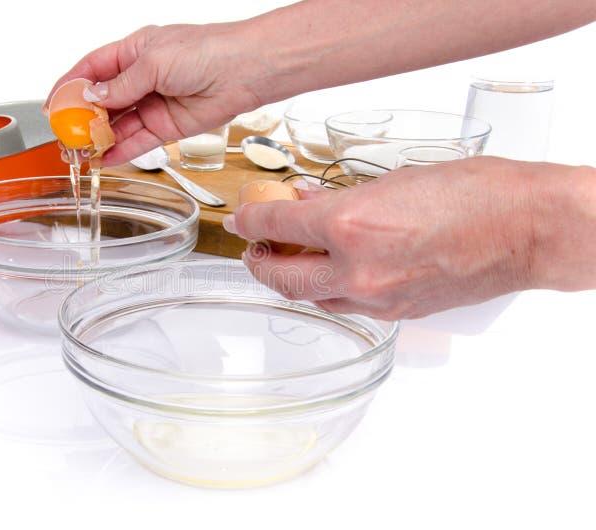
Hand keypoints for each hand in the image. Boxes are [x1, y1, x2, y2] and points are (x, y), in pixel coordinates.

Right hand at [44, 23, 268, 165]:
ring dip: (100, 138)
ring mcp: (154, 103)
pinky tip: (106, 158)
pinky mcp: (168, 126)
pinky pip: (138, 141)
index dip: (70, 86)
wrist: (244, 72)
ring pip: (119, 124)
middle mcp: (142, 78)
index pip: (92, 69)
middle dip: (83, 118)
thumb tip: (92, 98)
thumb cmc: (206, 51)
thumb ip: (121, 85)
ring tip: (82, 151)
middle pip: (103, 100)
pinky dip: (121, 150)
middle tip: (66, 135)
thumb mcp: (154, 62)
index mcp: (135, 51)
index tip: (53, 105)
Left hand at [223, 157, 550, 319]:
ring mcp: (378, 298)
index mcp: (351, 225)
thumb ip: (342, 197)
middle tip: (254, 252)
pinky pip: (348, 308)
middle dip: (259, 264)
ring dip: (294, 282)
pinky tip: (334, 274)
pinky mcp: (398, 315)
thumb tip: (308, 202)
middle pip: (282, 279)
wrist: (527, 229)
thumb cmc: (475, 193)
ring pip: (313, 300)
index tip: (241, 218)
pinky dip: (332, 292)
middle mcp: (358, 269)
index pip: (276, 226)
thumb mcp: (395, 179)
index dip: (249, 220)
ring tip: (291, 264)